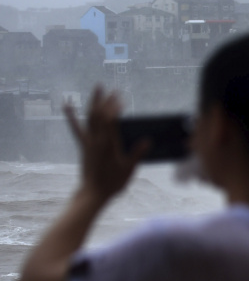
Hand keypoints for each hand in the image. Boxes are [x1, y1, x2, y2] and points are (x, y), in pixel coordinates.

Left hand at [65, 86, 146, 203]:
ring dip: (93, 102)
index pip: (110, 120)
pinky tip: (67, 105)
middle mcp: (96, 140)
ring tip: (97, 88)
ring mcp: (89, 141)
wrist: (93, 192)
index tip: (121, 99)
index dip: (114, 108)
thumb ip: (137, 154)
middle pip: (99, 115)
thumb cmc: (113, 182)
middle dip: (106, 101)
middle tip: (113, 89)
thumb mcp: (129, 169)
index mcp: (108, 144)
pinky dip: (72, 116)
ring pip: (89, 117)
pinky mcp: (84, 145)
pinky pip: (77, 128)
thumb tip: (148, 141)